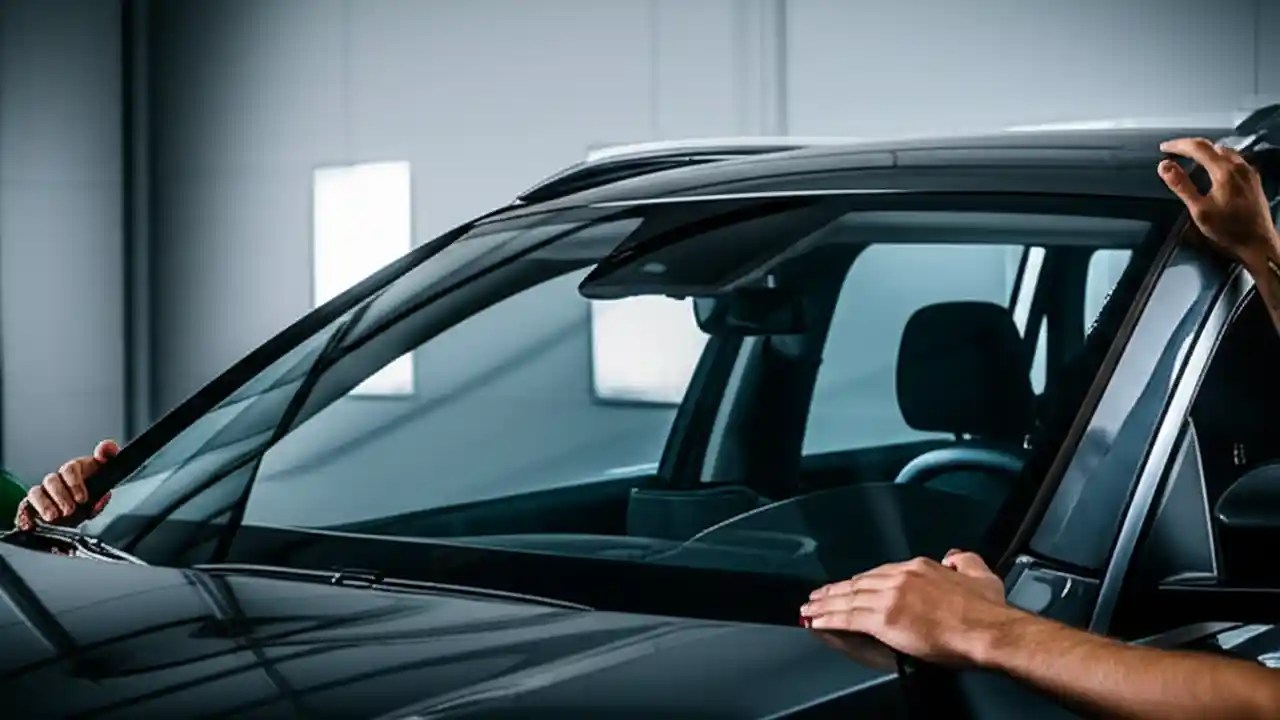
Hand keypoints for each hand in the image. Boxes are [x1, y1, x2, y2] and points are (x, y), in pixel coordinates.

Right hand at [15, 439, 117, 530]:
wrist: (88, 504)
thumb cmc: (96, 485)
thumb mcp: (107, 473)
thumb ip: (109, 457)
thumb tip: (106, 451)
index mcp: (75, 470)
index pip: (70, 469)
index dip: (74, 483)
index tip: (82, 499)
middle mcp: (57, 479)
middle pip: (51, 481)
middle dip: (60, 496)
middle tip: (70, 510)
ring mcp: (45, 493)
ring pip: (35, 492)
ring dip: (43, 505)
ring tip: (53, 517)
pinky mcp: (34, 506)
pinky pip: (24, 507)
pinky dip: (25, 515)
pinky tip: (30, 525)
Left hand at [799, 550, 1017, 666]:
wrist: (988, 630)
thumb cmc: (987, 611)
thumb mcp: (980, 575)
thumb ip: (965, 561)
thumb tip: (956, 556)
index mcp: (919, 568)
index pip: (881, 573)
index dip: (862, 581)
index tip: (851, 586)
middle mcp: (900, 578)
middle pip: (859, 583)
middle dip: (836, 590)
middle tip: (817, 596)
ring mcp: (890, 597)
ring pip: (848, 598)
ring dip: (825, 604)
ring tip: (809, 609)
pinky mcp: (884, 619)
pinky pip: (848, 618)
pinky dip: (829, 619)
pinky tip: (817, 622)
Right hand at [1158, 137, 1279, 269]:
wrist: (1258, 242)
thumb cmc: (1227, 229)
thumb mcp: (1199, 210)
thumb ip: (1181, 185)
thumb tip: (1164, 165)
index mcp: (1224, 171)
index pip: (1198, 147)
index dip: (1179, 145)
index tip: (1164, 148)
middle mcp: (1238, 166)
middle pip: (1212, 146)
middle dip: (1190, 145)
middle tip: (1174, 150)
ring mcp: (1248, 171)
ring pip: (1224, 150)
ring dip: (1205, 150)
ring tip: (1190, 156)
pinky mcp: (1253, 178)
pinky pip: (1233, 158)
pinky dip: (1217, 157)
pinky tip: (1212, 166)